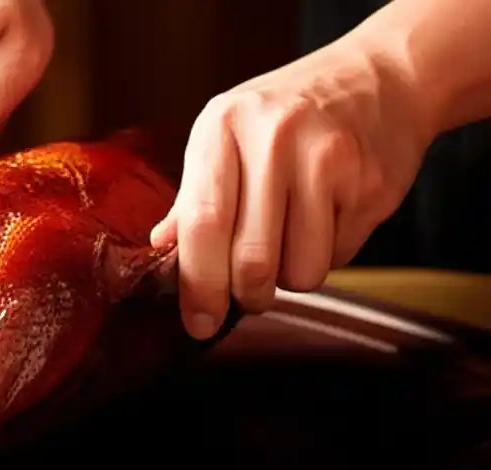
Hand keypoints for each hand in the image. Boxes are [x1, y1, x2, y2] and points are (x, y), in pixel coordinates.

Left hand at [150, 35, 432, 339]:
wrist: (378, 77)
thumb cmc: (284, 116)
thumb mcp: (225, 137)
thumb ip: (193, 197)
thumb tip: (161, 252)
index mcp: (222, 128)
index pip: (203, 224)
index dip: (198, 285)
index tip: (198, 323)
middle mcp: (274, 140)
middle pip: (252, 260)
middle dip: (247, 296)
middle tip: (248, 297)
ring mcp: (328, 160)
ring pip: (301, 271)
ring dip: (292, 278)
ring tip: (291, 241)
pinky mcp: (371, 184)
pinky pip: (339, 257)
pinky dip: (327, 254)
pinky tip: (327, 217)